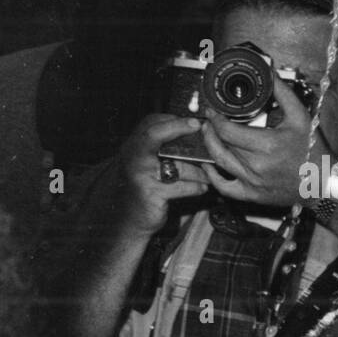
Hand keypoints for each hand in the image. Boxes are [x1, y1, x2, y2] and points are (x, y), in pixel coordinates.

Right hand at [114, 114, 209, 235]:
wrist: (129, 216)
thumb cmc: (144, 185)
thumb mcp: (146, 161)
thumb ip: (161, 146)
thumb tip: (191, 130)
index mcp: (134, 146)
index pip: (150, 123)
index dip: (173, 120)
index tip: (193, 121)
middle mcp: (134, 157)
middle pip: (154, 135)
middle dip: (178, 128)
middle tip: (199, 128)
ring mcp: (141, 175)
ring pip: (177, 166)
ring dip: (198, 170)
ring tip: (208, 173)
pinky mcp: (151, 194)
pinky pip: (181, 187)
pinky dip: (195, 187)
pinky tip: (201, 188)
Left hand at [198, 75, 328, 208]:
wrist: (324, 183)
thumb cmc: (313, 150)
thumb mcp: (300, 117)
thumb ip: (283, 94)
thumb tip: (269, 75)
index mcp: (268, 145)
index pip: (228, 130)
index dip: (215, 119)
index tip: (212, 110)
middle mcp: (257, 165)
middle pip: (223, 144)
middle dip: (212, 129)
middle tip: (210, 118)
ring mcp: (254, 182)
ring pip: (220, 162)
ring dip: (210, 146)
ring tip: (208, 134)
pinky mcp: (253, 195)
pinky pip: (225, 188)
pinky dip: (212, 177)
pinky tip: (207, 166)